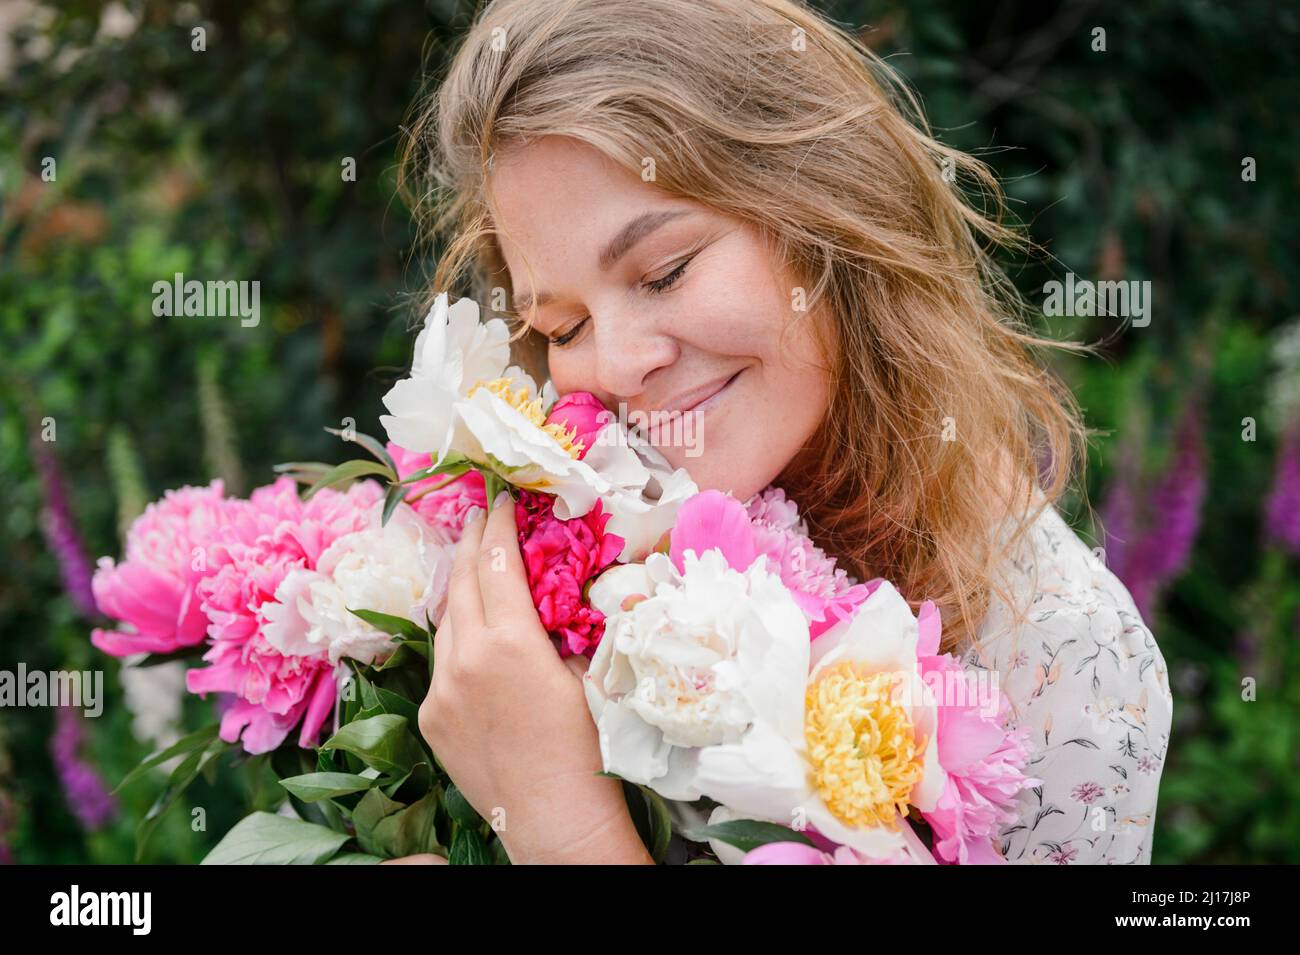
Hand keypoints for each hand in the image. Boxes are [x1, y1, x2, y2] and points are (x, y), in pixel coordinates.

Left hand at [414, 492, 651, 864]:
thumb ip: (569, 627)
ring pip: (446, 622)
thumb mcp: (590, 673)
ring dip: (462, 589)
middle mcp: (465, 659)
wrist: (556, 819)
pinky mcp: (431, 717)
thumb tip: (565, 591)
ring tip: (475, 567)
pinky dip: (457, 640)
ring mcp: (442, 690)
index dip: (501, 526)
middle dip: (473, 543)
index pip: (499, 563)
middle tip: (481, 516)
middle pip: (463, 581)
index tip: (504, 501)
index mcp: (510, 642)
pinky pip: (441, 664)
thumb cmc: (589, 747)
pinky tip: (473, 636)